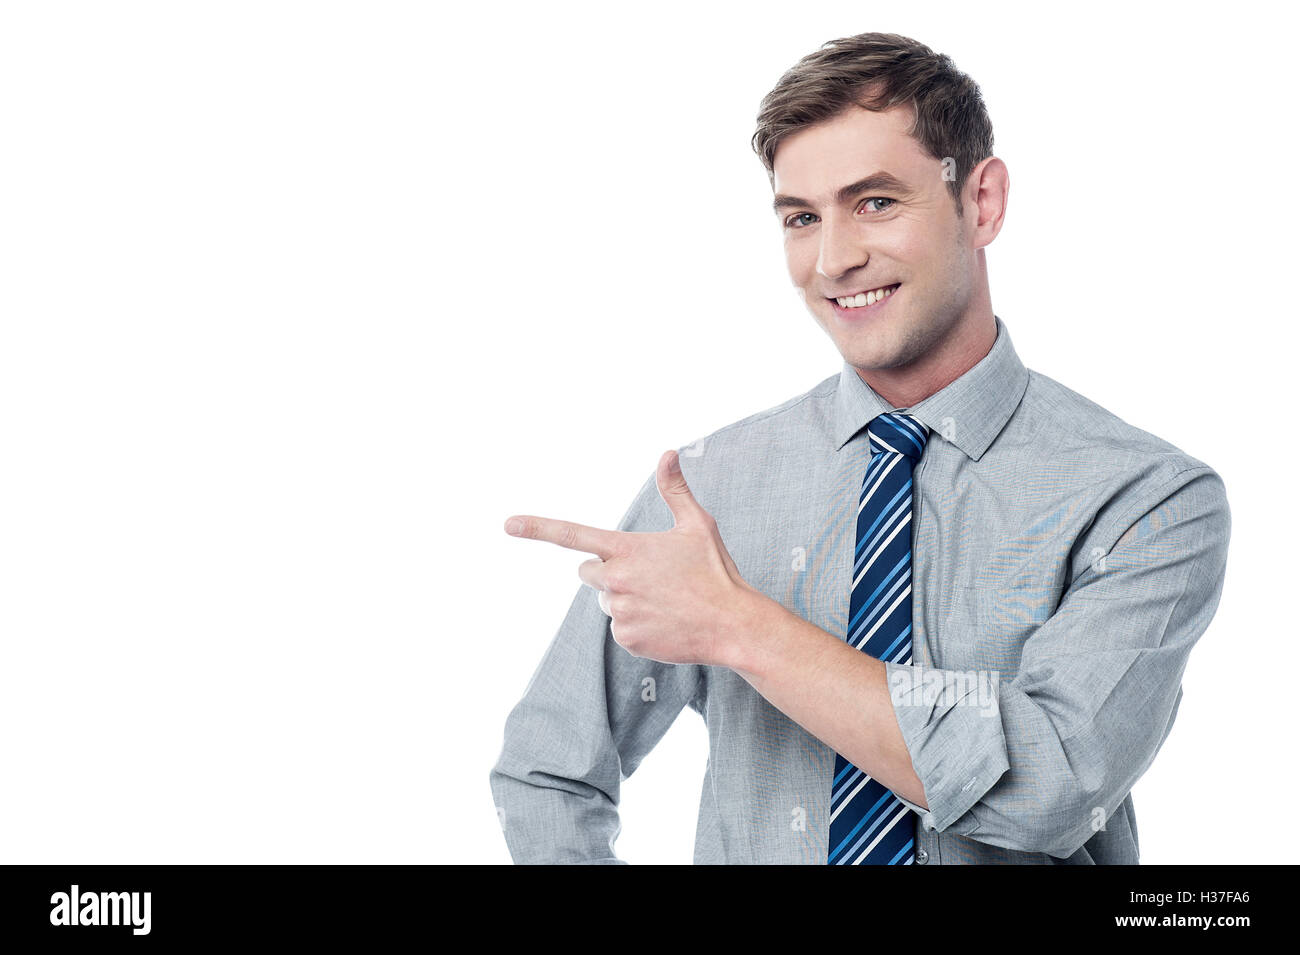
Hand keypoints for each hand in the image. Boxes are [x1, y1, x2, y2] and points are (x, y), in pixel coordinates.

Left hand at [503, 449, 763, 665]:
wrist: (732, 624)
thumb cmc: (716, 571)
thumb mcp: (697, 525)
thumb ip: (675, 489)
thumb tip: (668, 452)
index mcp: (627, 549)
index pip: (573, 534)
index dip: (537, 527)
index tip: (508, 524)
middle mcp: (616, 580)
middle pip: (588, 572)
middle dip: (608, 572)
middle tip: (648, 576)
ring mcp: (620, 611)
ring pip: (607, 601)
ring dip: (627, 599)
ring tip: (665, 601)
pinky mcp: (626, 639)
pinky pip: (621, 628)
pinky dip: (639, 625)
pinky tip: (665, 621)